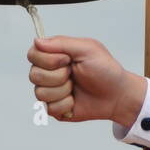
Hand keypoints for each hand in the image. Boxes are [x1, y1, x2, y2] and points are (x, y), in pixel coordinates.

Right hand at [26, 36, 143, 125]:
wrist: (116, 95)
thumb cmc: (105, 70)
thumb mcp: (87, 49)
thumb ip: (61, 43)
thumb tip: (37, 40)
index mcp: (54, 55)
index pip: (32, 54)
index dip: (48, 59)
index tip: (67, 59)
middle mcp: (48, 72)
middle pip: (34, 75)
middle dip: (59, 76)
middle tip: (74, 74)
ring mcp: (50, 90)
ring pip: (40, 93)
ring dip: (63, 90)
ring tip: (76, 87)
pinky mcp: (53, 108)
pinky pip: (49, 108)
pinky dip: (66, 104)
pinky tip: (75, 100)